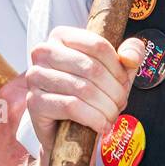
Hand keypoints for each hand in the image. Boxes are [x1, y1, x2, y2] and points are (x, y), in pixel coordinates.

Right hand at [26, 25, 145, 151]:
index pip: (98, 46)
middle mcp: (43, 52)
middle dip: (114, 91)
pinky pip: (71, 107)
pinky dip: (93, 118)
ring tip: (111, 116)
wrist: (67, 128)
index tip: (124, 84)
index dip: (118, 68)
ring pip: (83, 89)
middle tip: (120, 105)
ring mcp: (35, 76)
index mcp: (62, 36)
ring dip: (106, 107)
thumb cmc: (91, 94)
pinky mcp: (34, 101)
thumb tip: (130, 57)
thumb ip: (130, 53)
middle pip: (92, 69)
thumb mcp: (116, 70)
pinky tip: (101, 125)